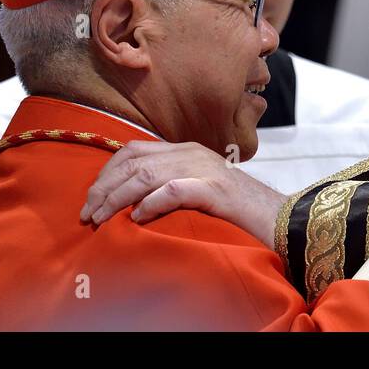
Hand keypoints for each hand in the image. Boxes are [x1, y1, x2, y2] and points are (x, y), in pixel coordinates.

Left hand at [79, 140, 285, 247]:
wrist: (281, 218)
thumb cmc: (237, 212)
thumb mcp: (197, 192)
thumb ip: (168, 188)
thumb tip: (131, 204)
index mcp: (185, 150)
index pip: (133, 151)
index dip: (106, 173)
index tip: (90, 198)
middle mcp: (191, 153)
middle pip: (133, 161)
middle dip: (104, 187)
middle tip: (87, 212)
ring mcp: (204, 169)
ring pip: (147, 175)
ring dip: (118, 197)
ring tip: (102, 218)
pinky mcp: (216, 191)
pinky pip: (175, 191)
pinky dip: (152, 203)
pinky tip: (137, 217)